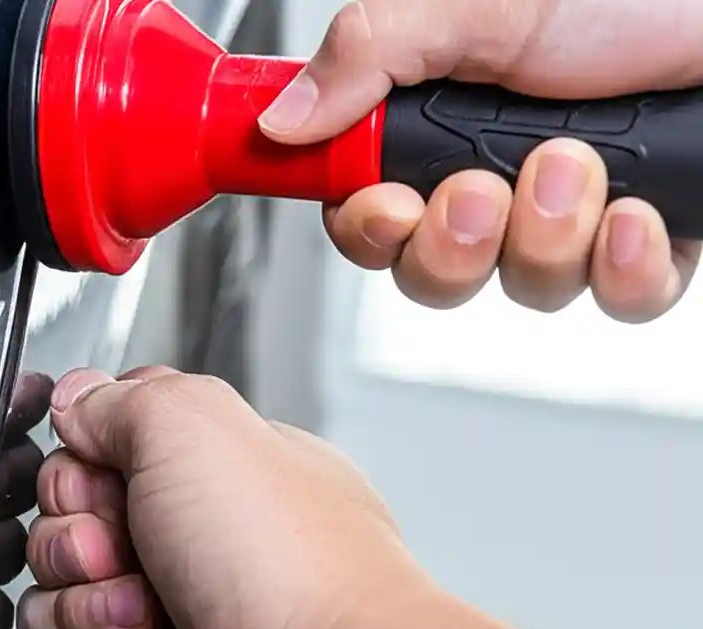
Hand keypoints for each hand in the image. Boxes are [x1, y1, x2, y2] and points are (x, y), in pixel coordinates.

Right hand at [17, 367, 428, 628]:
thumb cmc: (285, 560)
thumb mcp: (192, 424)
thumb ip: (116, 398)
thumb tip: (72, 401)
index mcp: (196, 473)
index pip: (87, 457)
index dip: (78, 474)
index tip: (106, 484)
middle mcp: (177, 543)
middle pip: (58, 530)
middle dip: (76, 545)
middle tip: (128, 555)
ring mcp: (156, 618)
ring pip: (49, 603)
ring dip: (86, 611)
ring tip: (147, 619)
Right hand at [259, 0, 702, 322]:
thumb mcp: (480, 6)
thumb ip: (371, 54)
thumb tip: (283, 118)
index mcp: (442, 122)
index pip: (361, 207)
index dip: (364, 225)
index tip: (385, 206)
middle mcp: (496, 176)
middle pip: (428, 271)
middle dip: (454, 243)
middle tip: (481, 191)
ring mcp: (568, 217)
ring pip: (522, 288)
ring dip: (548, 236)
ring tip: (579, 163)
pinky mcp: (643, 244)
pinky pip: (617, 301)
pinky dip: (625, 266)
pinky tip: (635, 212)